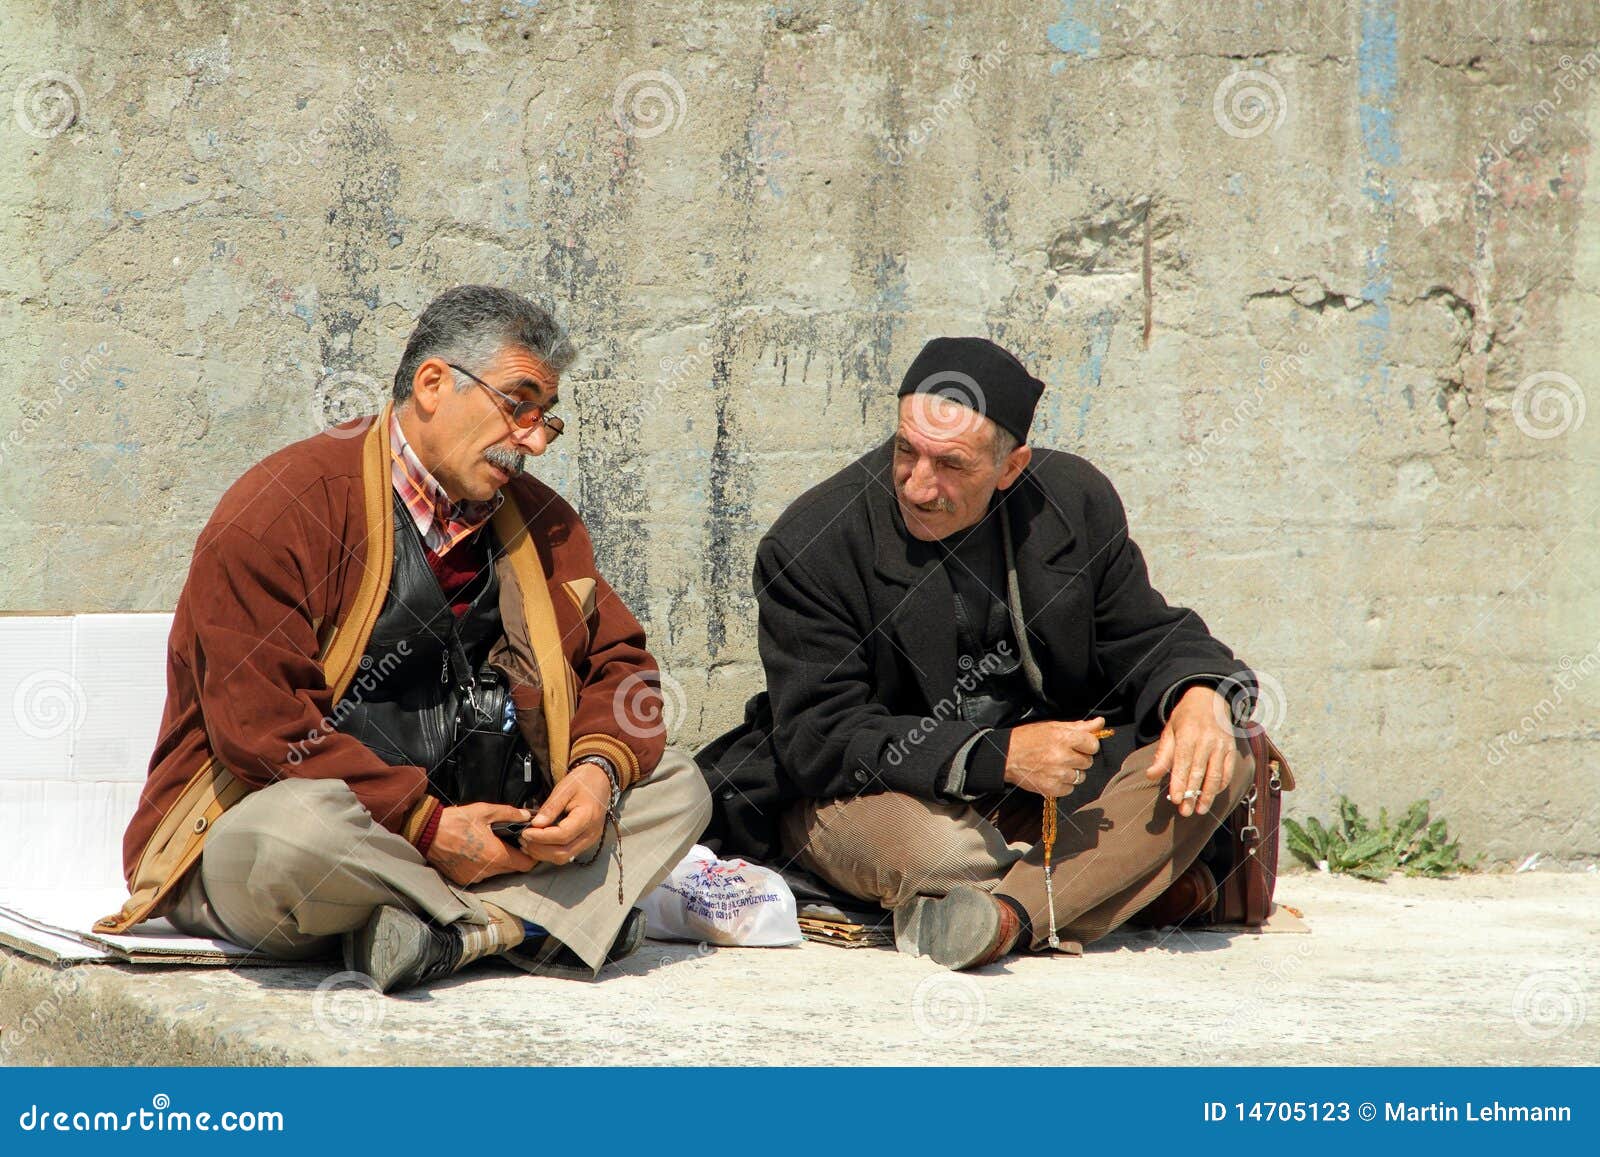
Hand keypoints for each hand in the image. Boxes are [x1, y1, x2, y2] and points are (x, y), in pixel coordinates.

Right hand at [427, 802, 535, 885]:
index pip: (526, 865)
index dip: (530, 855)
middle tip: (509, 841)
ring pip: (497, 873)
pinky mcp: (464, 880)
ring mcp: (475, 877)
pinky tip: (476, 852)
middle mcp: (488, 871)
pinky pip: (481, 875)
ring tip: (490, 844)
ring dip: (498, 861)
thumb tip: (526, 816)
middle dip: (514, 856)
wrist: (427, 833)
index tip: (526, 845)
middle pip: (512, 869)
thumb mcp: (485, 811)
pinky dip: (483, 866)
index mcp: (497, 855)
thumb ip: (509, 813)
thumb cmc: (456, 821)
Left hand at [518, 763, 611, 864]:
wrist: (600, 781)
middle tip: (523, 839)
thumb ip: (551, 807)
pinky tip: (538, 844)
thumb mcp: (564, 789)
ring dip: (543, 854)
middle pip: (563, 852)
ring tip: (527, 842)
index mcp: (588, 817)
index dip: (542, 837)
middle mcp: (591, 833)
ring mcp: (589, 840)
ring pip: (563, 857)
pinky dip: (549, 852)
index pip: (563, 835)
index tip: (525, 832)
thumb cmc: (583, 782)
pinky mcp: (585, 842)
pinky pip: (566, 854)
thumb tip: (536, 824)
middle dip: (540, 849)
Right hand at [1003, 717, 1104, 798]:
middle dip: (1079, 758)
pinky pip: (1069, 789)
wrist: (1006, 756)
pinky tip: (1052, 775)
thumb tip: (1100, 723)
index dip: (1088, 745)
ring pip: (1080, 777)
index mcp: (1064, 738)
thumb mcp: (1053, 726)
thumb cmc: (1028, 738)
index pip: (1093, 745)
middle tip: (1064, 755)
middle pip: (1088, 762)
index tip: (1080, 746)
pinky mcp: (1051, 788)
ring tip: (1057, 766)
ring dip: (1072, 772)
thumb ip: (1079, 726)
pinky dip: (1063, 784)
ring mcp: (1057, 774)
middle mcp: (1063, 757)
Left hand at [1144, 686, 1240, 817]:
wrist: (1210, 699)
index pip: (1183, 763)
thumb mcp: (1170, 730)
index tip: (1175, 800)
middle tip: (1185, 812)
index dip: (1179, 783)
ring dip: (1208, 795)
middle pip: (1199, 773)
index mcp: (1188, 734)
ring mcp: (1222, 745)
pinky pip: (1228, 772)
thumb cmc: (1185, 718)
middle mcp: (1207, 740)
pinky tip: (1212, 796)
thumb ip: (1162, 754)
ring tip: (1200, 810)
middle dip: (1192, 795)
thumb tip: (1150, 775)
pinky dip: (1220, 786)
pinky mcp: (1232, 749)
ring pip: (1216, 775)